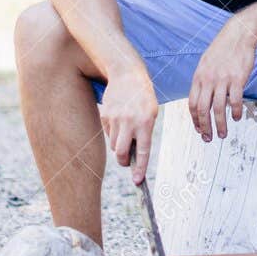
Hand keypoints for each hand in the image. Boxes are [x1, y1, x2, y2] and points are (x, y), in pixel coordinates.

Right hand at [99, 65, 157, 184]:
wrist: (127, 74)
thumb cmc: (143, 96)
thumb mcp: (151, 112)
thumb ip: (144, 132)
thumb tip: (134, 154)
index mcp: (145, 123)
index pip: (143, 151)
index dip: (140, 168)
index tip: (138, 181)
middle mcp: (129, 122)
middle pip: (121, 153)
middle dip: (123, 162)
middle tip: (126, 162)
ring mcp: (115, 119)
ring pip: (114, 145)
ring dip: (119, 146)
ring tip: (126, 132)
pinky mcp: (105, 115)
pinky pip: (108, 133)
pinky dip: (113, 133)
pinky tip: (119, 120)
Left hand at [189, 19, 256, 140]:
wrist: (239, 34)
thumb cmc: (223, 49)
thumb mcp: (206, 62)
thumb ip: (203, 80)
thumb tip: (202, 97)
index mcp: (199, 77)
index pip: (192, 104)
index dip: (195, 120)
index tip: (199, 129)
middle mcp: (208, 79)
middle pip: (203, 110)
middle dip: (205, 127)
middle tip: (209, 138)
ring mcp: (223, 79)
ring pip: (218, 109)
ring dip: (220, 125)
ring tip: (222, 134)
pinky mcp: (237, 79)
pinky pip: (235, 101)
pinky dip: (236, 112)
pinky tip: (237, 117)